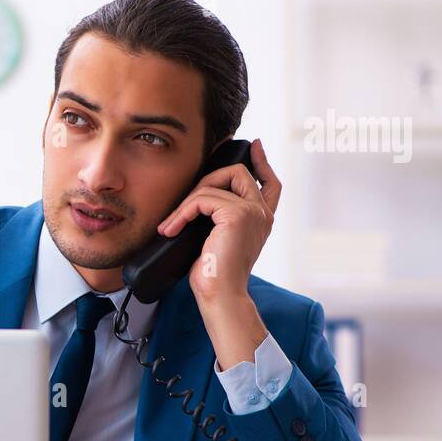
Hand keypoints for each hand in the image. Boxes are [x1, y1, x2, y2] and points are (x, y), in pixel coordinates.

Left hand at [155, 138, 281, 307]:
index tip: (254, 145)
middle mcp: (262, 213)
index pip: (270, 182)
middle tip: (185, 204)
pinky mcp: (237, 215)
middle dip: (207, 179)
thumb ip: (218, 218)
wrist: (220, 295)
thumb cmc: (214, 275)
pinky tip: (171, 229)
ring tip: (171, 225)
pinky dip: (182, 212)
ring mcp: (252, 212)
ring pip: (215, 183)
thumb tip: (199, 200)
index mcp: (262, 219)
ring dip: (186, 203)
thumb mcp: (217, 240)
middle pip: (238, 172)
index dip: (262, 162)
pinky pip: (202, 198)